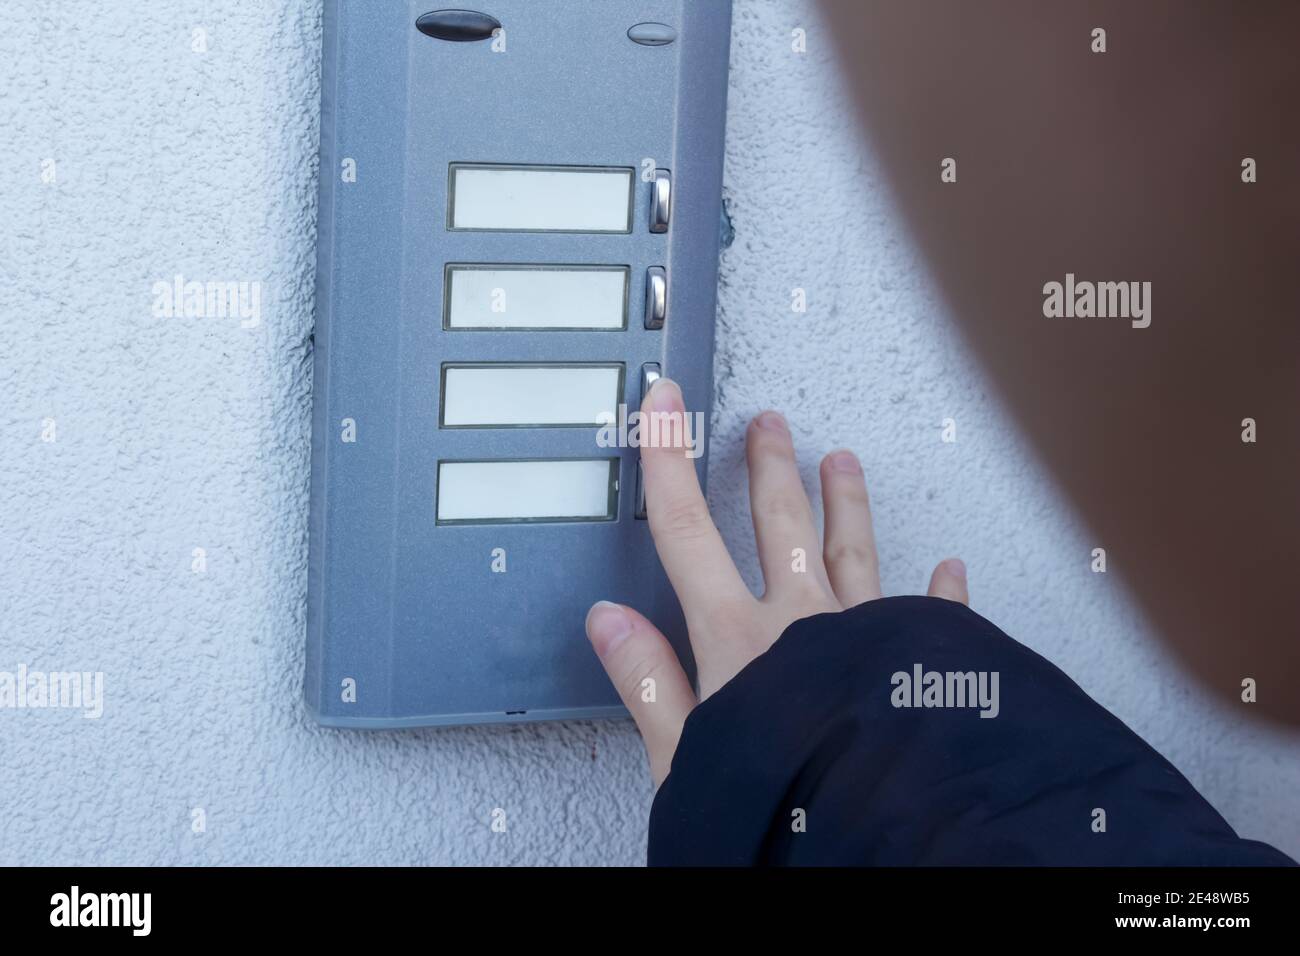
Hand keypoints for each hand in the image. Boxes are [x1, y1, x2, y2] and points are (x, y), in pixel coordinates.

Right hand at [585, 377, 969, 786]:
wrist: (885, 836)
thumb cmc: (783, 806)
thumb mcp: (686, 758)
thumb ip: (649, 684)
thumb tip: (608, 622)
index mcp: (739, 641)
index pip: (688, 532)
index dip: (669, 461)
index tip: (665, 407)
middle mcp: (804, 623)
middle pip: (780, 524)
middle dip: (770, 469)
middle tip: (771, 425)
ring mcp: (867, 636)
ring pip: (855, 551)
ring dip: (846, 504)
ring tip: (843, 462)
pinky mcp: (920, 663)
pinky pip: (933, 615)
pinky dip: (943, 591)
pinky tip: (951, 569)